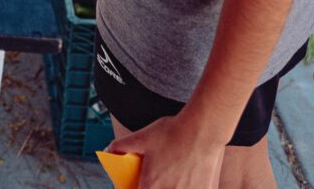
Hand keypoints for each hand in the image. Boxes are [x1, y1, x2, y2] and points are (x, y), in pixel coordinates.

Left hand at [107, 114, 223, 187]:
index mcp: (152, 185)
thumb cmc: (173, 132)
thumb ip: (122, 146)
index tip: (141, 184)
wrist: (203, 129)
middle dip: (155, 186)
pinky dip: (188, 186)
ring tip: (175, 177)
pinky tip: (189, 178)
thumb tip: (109, 150)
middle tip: (158, 179)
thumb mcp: (142, 136)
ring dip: (173, 186)